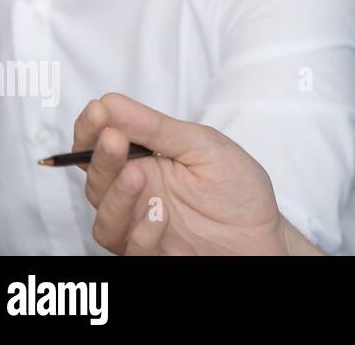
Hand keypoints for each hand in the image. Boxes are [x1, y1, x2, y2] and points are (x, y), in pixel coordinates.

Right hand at [72, 92, 311, 254]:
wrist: (263, 232)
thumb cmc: (235, 186)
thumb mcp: (202, 146)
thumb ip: (156, 128)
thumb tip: (111, 101)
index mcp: (144, 162)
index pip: (101, 146)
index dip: (91, 129)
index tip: (97, 110)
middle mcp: (135, 195)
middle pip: (98, 180)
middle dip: (101, 158)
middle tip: (113, 140)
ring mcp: (141, 227)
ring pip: (105, 220)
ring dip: (115, 197)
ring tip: (136, 176)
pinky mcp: (154, 254)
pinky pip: (132, 249)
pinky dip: (142, 232)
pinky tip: (160, 212)